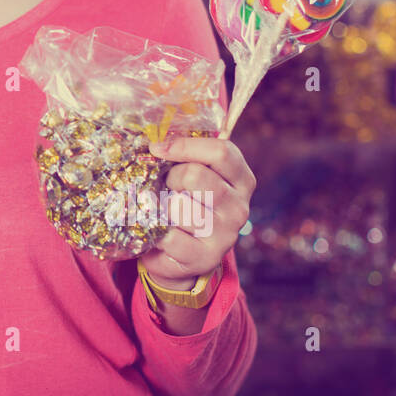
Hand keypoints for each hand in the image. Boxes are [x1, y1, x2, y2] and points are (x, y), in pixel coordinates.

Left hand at [138, 135, 255, 289]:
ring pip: (179, 206)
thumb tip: (154, 138)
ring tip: (162, 212)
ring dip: (161, 207)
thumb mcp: (192, 176)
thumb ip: (184, 155)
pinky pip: (169, 236)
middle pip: (195, 175)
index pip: (221, 152)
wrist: (182, 256)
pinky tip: (159, 233)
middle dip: (170, 178)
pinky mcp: (205, 257)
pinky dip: (155, 232)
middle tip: (165, 187)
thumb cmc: (186, 203)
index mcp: (241, 180)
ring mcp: (225, 234)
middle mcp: (239, 207)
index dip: (184, 145)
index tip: (156, 148)